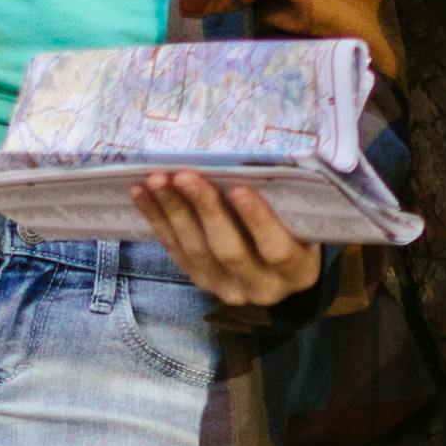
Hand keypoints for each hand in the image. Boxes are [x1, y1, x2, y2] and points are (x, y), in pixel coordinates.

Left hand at [134, 169, 326, 314]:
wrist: (279, 270)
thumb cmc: (296, 229)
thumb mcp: (303, 220)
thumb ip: (284, 202)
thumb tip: (254, 158)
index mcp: (297, 272)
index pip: (277, 249)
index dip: (258, 221)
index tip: (239, 189)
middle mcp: (261, 287)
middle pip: (229, 251)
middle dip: (205, 210)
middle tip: (184, 175)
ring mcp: (225, 287)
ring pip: (196, 251)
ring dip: (173, 211)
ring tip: (157, 179)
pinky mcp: (199, 280)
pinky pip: (174, 249)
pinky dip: (156, 219)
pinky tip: (142, 192)